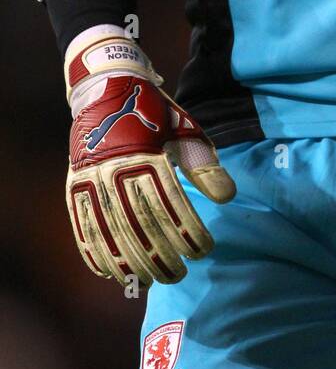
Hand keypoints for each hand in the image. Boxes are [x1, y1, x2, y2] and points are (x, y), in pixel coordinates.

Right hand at [65, 27, 235, 285]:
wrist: (107, 88)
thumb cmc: (154, 114)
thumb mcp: (184, 131)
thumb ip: (204, 165)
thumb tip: (228, 197)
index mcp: (145, 154)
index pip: (169, 205)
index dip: (187, 231)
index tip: (204, 249)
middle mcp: (114, 169)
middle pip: (139, 225)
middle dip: (161, 255)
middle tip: (180, 273)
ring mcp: (90, 180)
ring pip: (111, 233)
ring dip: (132, 263)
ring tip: (152, 280)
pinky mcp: (74, 187)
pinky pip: (82, 228)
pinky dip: (95, 254)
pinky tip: (112, 274)